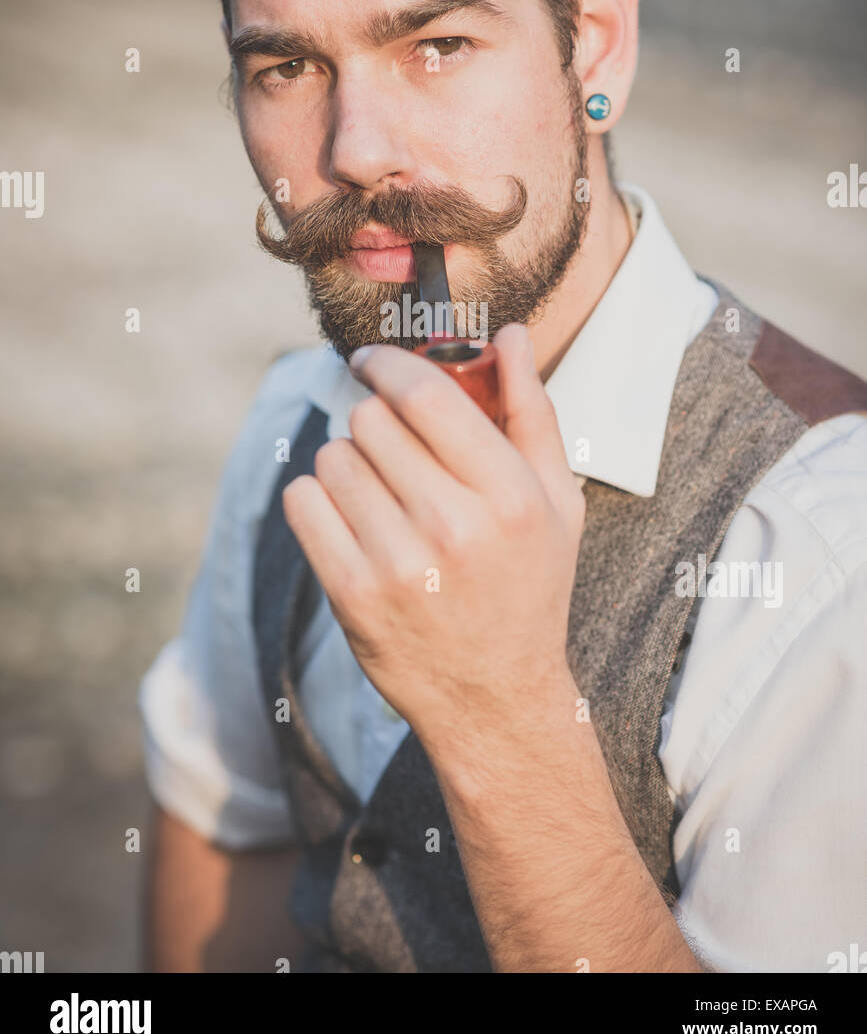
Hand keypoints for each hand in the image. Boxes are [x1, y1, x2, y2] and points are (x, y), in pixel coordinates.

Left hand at [282, 323, 584, 749]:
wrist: (496, 697)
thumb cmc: (530, 586)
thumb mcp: (555, 501)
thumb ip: (531, 412)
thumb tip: (506, 336)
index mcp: (508, 495)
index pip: (425, 394)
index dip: (388, 363)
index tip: (372, 361)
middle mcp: (453, 526)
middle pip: (371, 420)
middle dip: (375, 421)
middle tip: (392, 449)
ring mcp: (398, 563)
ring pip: (334, 457)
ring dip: (348, 463)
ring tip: (379, 495)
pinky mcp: (351, 594)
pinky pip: (302, 501)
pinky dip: (316, 498)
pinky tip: (348, 516)